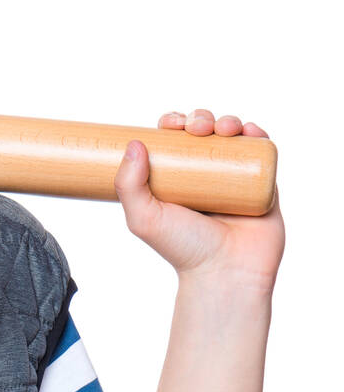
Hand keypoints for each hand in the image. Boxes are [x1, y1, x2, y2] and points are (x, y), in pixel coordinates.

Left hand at [113, 108, 284, 291]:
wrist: (227, 272)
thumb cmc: (182, 249)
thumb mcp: (144, 218)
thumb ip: (128, 185)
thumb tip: (135, 143)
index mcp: (175, 180)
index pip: (173, 142)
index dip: (173, 124)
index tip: (170, 124)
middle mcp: (204, 176)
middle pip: (203, 134)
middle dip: (200, 119)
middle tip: (197, 128)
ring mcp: (234, 179)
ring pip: (232, 137)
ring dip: (228, 121)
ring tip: (223, 128)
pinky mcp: (261, 184)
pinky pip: (261, 152)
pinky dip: (256, 134)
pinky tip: (248, 130)